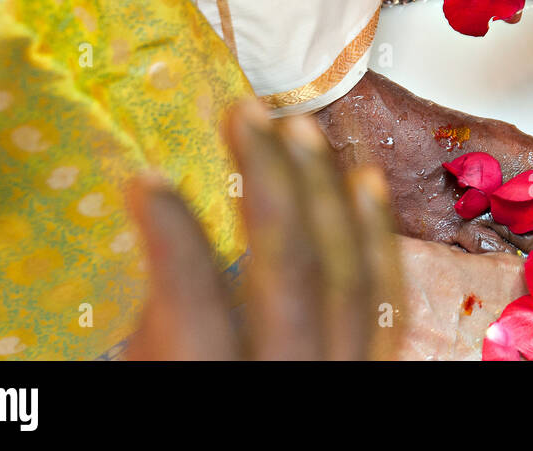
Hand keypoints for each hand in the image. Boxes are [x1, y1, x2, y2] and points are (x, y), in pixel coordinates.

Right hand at [125, 100, 400, 359]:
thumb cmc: (176, 429)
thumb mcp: (147, 381)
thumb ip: (158, 330)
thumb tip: (170, 236)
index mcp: (216, 386)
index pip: (196, 307)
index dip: (173, 239)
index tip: (144, 180)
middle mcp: (296, 379)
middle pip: (293, 270)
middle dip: (271, 177)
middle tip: (245, 113)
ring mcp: (349, 375)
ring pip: (350, 275)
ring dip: (324, 188)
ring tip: (300, 127)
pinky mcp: (379, 370)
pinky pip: (388, 301)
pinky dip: (376, 236)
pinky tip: (366, 182)